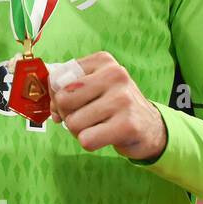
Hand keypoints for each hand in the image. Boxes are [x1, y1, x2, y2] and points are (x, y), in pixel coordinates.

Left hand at [49, 52, 167, 160]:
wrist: (151, 127)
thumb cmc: (114, 106)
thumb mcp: (94, 86)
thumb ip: (66, 88)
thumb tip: (51, 106)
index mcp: (103, 61)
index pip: (58, 79)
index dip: (56, 97)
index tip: (69, 105)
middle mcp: (115, 75)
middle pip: (63, 100)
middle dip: (66, 115)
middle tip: (83, 118)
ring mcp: (123, 99)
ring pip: (73, 122)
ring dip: (79, 131)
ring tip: (97, 126)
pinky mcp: (127, 125)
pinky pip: (86, 139)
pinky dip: (90, 142)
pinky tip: (105, 136)